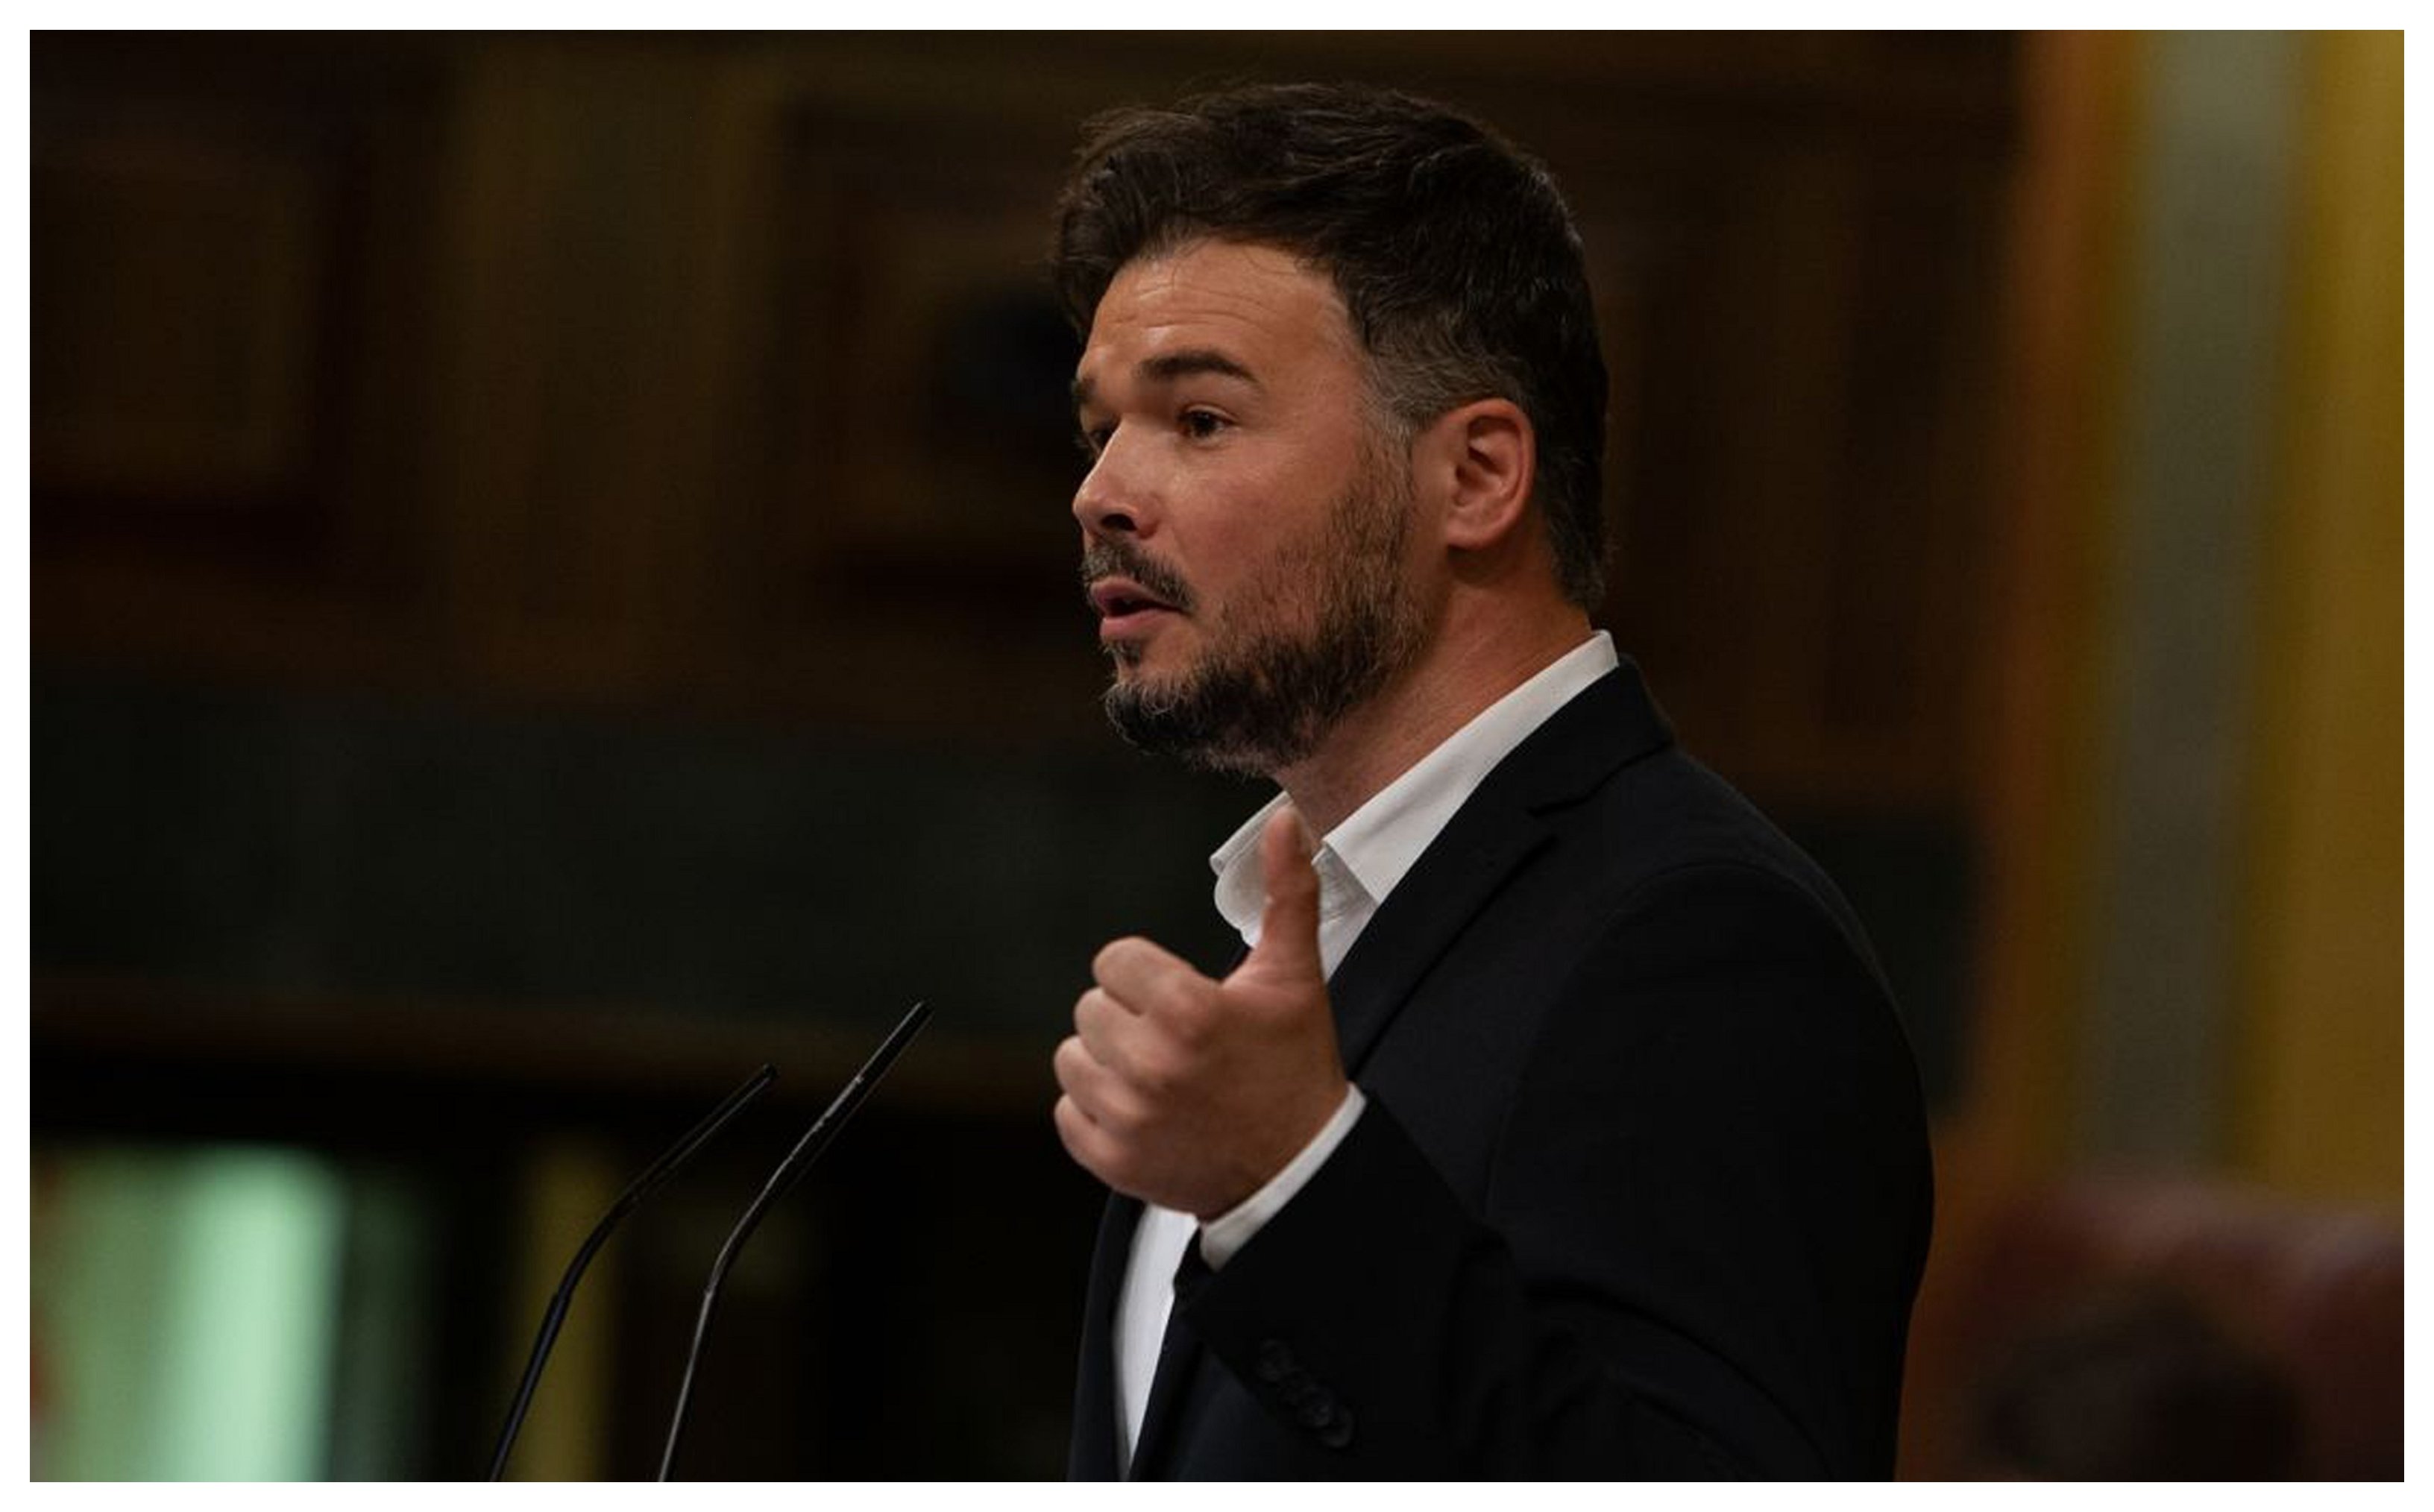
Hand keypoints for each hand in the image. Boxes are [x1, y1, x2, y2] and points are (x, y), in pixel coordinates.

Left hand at [1053, 805, 1349, 1218]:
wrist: (1299, 1169)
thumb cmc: (1293, 1067)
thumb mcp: (1295, 977)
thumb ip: (1286, 892)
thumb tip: (1282, 822)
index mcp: (1189, 1010)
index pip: (1113, 961)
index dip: (1147, 976)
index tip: (1179, 998)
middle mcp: (1151, 1063)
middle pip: (1091, 1007)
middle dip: (1129, 1018)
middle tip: (1177, 1041)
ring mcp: (1128, 1115)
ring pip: (1072, 1058)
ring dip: (1108, 1062)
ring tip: (1159, 1075)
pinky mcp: (1112, 1158)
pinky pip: (1068, 1112)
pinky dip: (1098, 1111)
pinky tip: (1144, 1110)